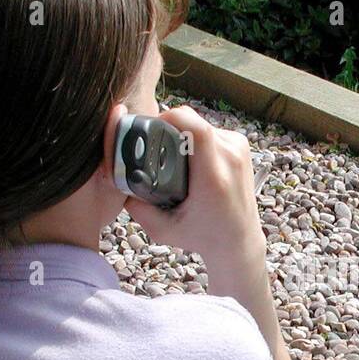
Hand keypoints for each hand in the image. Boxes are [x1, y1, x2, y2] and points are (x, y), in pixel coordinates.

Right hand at [124, 106, 265, 270]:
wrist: (239, 241)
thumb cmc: (204, 237)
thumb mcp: (163, 230)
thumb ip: (136, 207)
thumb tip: (116, 177)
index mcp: (213, 177)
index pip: (195, 128)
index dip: (170, 118)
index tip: (152, 126)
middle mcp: (230, 158)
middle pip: (193, 121)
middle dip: (169, 126)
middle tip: (155, 144)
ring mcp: (239, 149)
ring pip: (201, 123)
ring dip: (183, 133)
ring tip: (173, 154)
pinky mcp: (242, 146)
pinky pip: (211, 129)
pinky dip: (196, 138)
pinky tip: (190, 157)